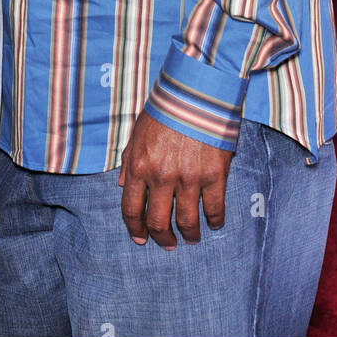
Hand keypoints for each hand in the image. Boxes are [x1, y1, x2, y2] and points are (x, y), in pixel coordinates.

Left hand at [118, 110, 232, 248]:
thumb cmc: (164, 109)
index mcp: (139, 166)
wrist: (196, 92)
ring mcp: (189, 178)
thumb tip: (122, 185)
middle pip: (158, 222)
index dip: (135, 229)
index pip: (132, 209)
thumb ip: (128, 160)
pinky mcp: (214, 175)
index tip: (141, 239)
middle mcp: (161, 176)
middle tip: (168, 244)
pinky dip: (215, 221)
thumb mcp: (137, 131)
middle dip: (162, 238)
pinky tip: (214, 223)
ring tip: (191, 238)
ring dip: (189, 235)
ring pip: (187, 221)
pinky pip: (215, 209)